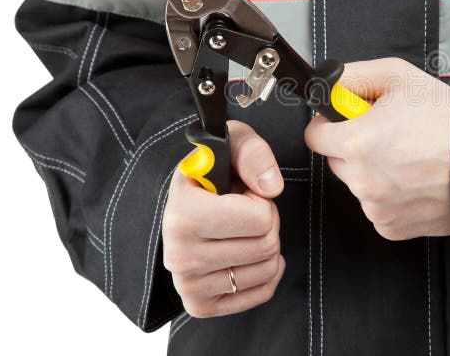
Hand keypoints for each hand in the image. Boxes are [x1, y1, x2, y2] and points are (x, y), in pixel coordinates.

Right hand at [162, 121, 285, 317]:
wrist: (190, 202)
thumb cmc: (215, 171)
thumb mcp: (232, 143)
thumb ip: (253, 153)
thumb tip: (271, 188)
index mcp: (182, 213)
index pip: (260, 219)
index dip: (261, 201)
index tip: (241, 193)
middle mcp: (179, 255)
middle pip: (267, 245)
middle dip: (267, 223)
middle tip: (245, 212)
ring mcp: (187, 284)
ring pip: (267, 269)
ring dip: (266, 245)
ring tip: (242, 230)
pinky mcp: (199, 305)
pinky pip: (261, 294)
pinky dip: (266, 273)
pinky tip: (249, 254)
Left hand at [304, 57, 449, 240]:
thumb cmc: (448, 120)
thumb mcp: (400, 76)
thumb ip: (354, 76)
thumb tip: (328, 83)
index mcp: (356, 142)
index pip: (315, 136)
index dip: (332, 123)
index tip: (349, 121)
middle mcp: (361, 180)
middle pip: (336, 161)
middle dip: (354, 147)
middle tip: (390, 136)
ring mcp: (375, 208)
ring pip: (358, 185)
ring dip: (373, 172)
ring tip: (410, 158)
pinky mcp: (391, 228)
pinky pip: (377, 208)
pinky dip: (390, 197)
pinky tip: (415, 181)